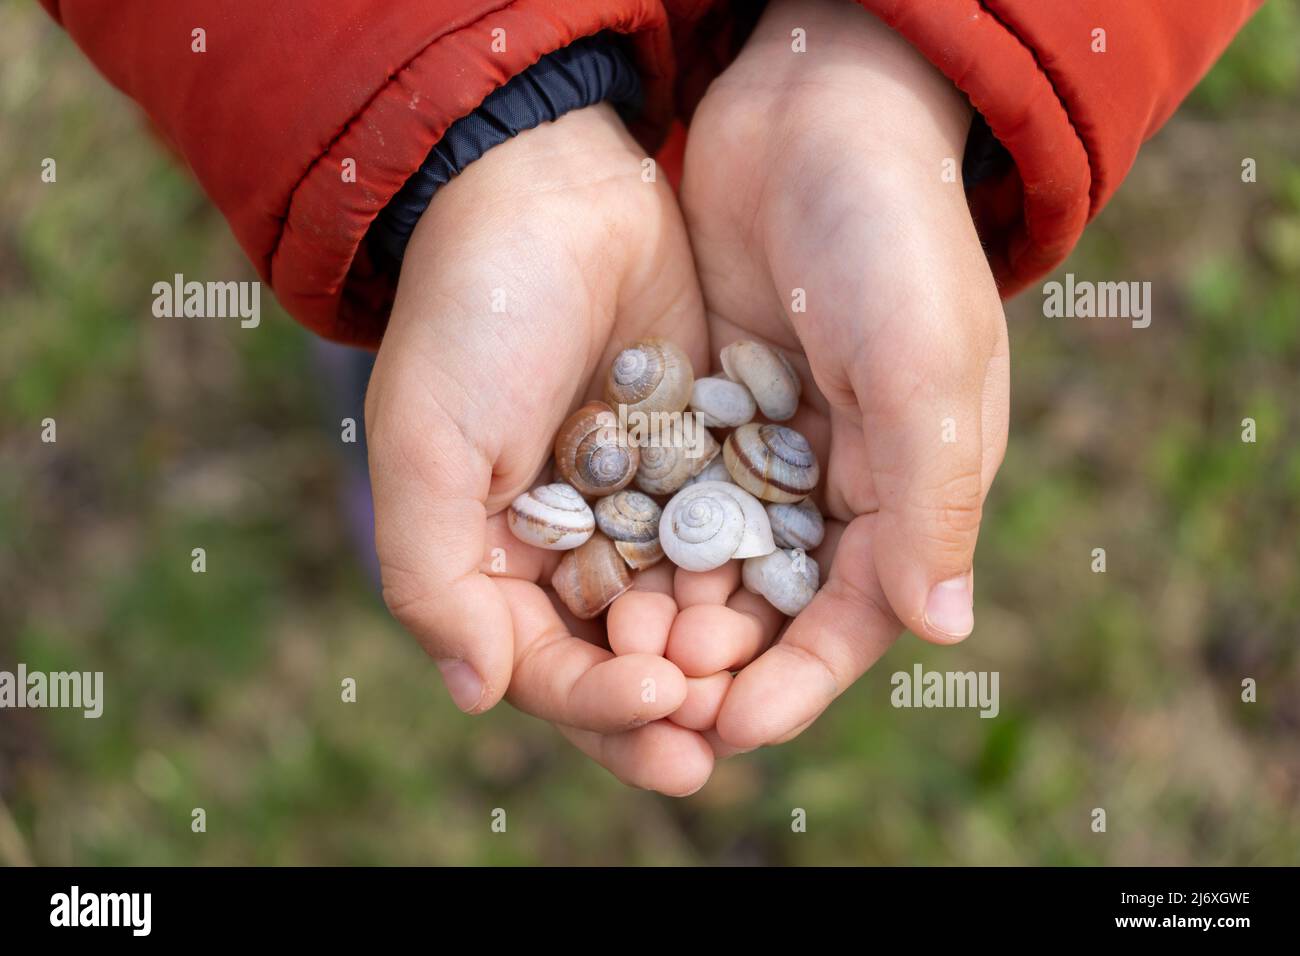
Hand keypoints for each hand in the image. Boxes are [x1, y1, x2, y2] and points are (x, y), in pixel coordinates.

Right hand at [365, 104, 714, 793]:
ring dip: (720, 653)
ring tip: (759, 687)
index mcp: (492, 557)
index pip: (545, 667)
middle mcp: (567, 545)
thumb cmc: (474, 316)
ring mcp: (639, 504)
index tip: (659, 700)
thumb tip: (477, 693)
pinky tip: (790, 603)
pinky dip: (753, 575)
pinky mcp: (700, 456)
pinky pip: (732, 537)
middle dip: (669, 705)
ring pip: (685, 611)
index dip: (599, 703)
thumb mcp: (427, 445)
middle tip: (718, 744)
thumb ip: (434, 577)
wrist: (551, 190)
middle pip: (621, 658)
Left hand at [676, 0, 1010, 747]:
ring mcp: (766, 444)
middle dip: (721, 659)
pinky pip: (671, 496)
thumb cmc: (891, 237)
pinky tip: (599, 572)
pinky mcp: (706, 405)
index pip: (853, 617)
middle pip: (776, 605)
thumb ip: (929, 499)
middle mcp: (838, 479)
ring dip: (672, 610)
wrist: (815, 112)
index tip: (732, 726)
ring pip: (714, 562)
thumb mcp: (925, 367)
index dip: (797, 681)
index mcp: (910, 485)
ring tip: (621, 645)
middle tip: (655, 694)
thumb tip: (942, 630)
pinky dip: (642, 538)